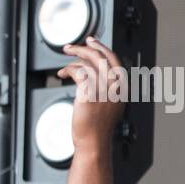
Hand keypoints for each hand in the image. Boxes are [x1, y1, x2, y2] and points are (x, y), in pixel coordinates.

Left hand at [58, 36, 124, 153]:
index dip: (100, 47)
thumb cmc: (98, 126)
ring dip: (72, 61)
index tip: (90, 41)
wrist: (93, 142)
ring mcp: (103, 88)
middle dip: (83, 48)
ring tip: (63, 66)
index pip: (113, 58)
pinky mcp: (89, 93)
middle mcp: (115, 85)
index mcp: (122, 86)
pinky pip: (78, 72)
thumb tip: (92, 71)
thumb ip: (107, 87)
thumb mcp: (109, 104)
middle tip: (69, 47)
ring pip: (87, 63)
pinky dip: (68, 70)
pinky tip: (62, 74)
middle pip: (100, 56)